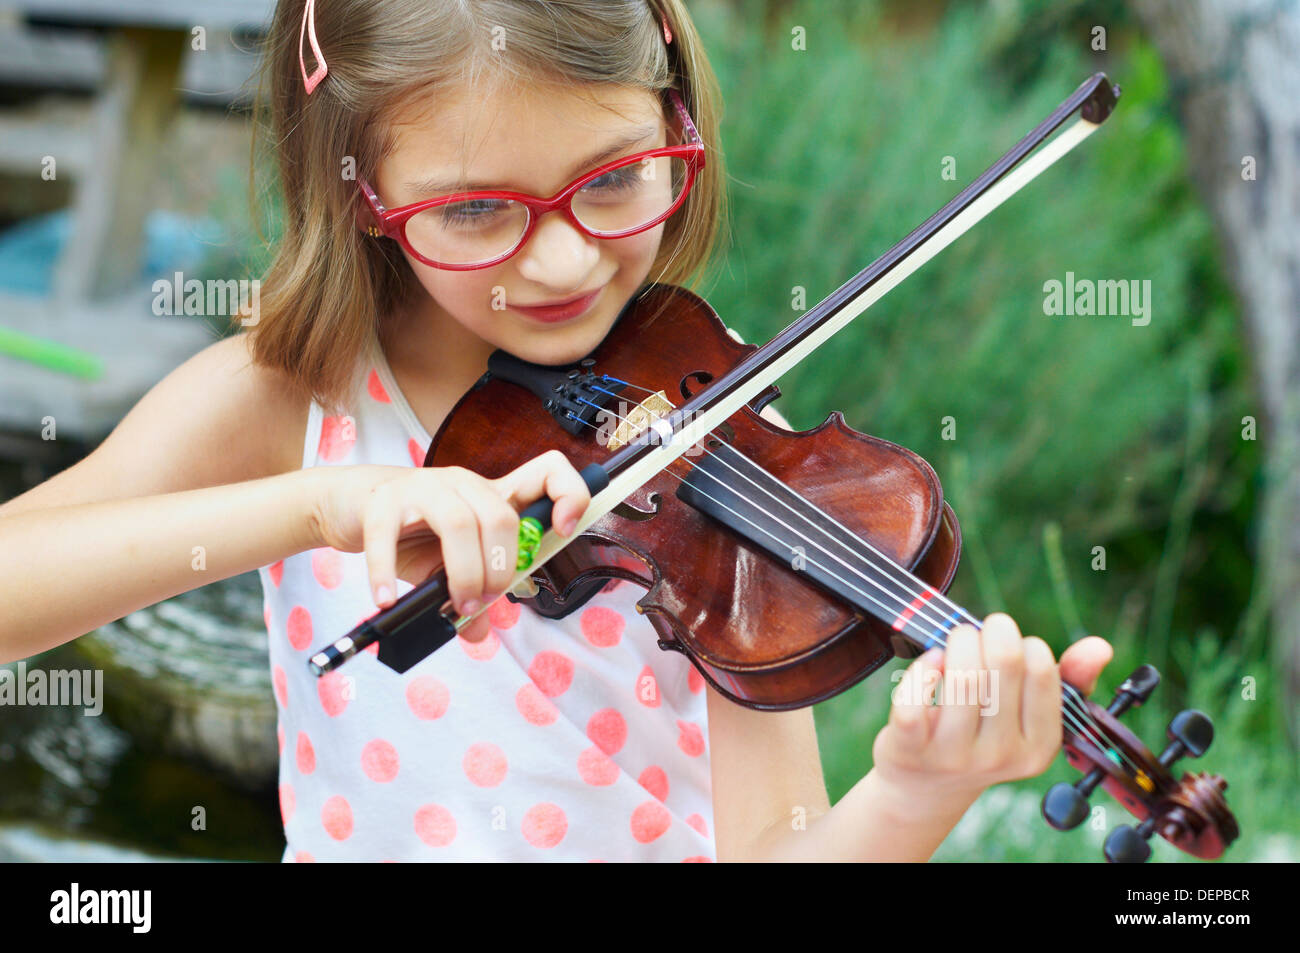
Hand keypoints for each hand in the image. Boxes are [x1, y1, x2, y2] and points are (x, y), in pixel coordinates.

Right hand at [309, 450, 590, 639]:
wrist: (349, 504)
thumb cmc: (408, 533)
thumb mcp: (444, 565)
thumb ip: (467, 594)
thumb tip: (477, 631)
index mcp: (490, 495)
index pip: (547, 473)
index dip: (567, 495)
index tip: (565, 531)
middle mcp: (463, 483)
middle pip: (500, 516)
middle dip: (498, 569)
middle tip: (482, 602)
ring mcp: (422, 486)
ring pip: (458, 523)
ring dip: (463, 574)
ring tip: (454, 605)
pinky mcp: (382, 499)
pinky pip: (387, 535)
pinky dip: (387, 573)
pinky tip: (387, 601)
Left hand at [871, 613, 1112, 805]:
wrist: (928, 786)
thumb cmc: (987, 734)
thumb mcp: (1032, 718)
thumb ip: (1070, 680)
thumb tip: (1100, 646)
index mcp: (1041, 746)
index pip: (1042, 671)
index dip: (1024, 643)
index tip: (1011, 645)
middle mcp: (1002, 755)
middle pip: (1002, 664)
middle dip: (991, 631)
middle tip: (979, 631)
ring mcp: (955, 756)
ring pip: (962, 676)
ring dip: (957, 642)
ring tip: (954, 641)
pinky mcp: (912, 749)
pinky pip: (913, 698)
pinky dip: (921, 668)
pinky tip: (930, 662)